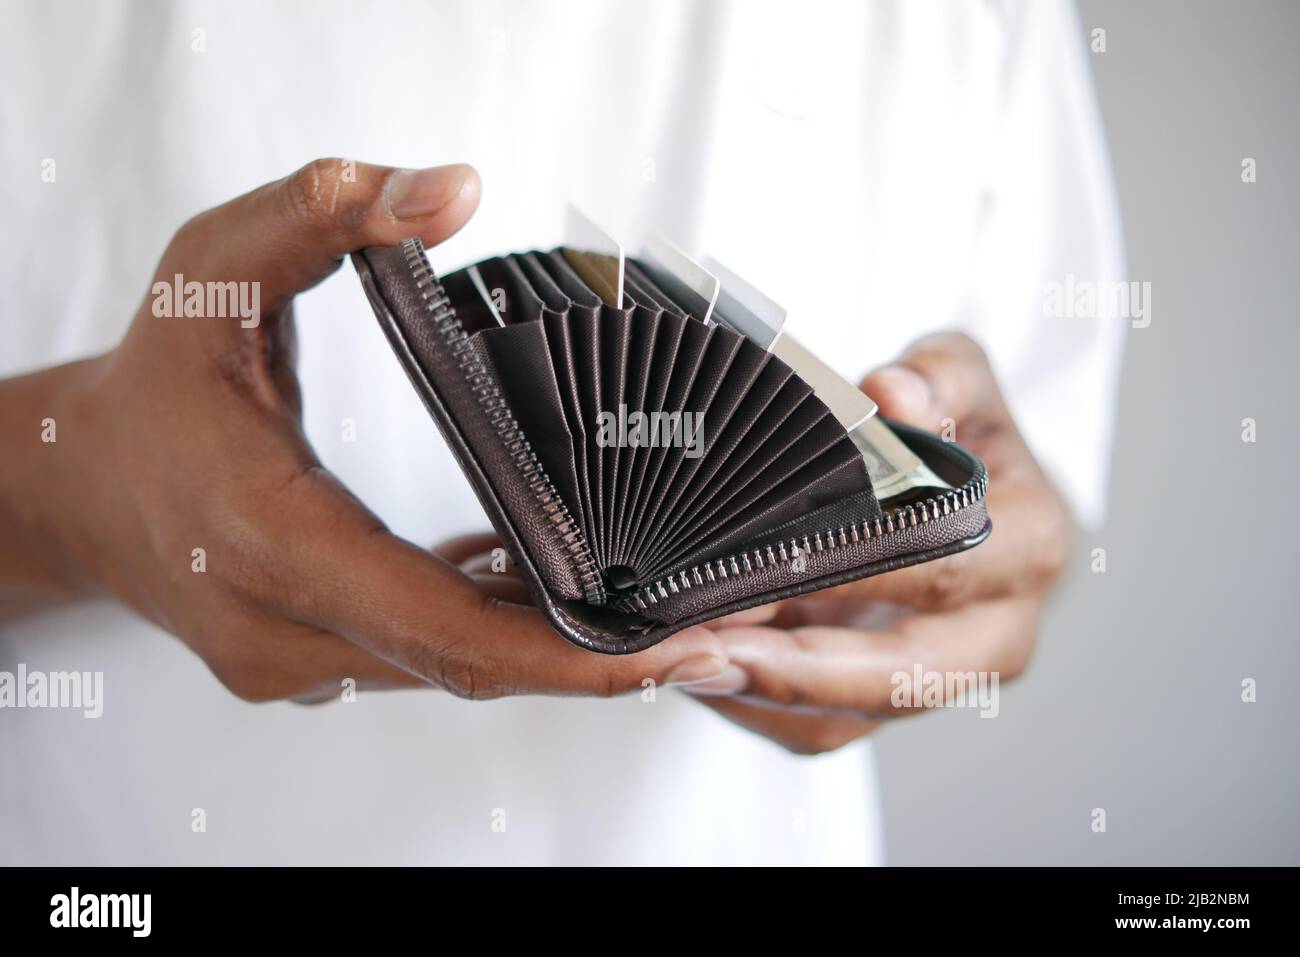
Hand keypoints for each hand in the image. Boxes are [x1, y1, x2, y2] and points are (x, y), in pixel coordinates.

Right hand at [0, 159, 729, 702]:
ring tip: (666, 612)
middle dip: (601, 661)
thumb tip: (453, 187)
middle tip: (717, 636)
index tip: (671, 653)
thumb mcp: (214, 268)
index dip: (568, 655)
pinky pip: (427, 655)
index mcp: (268, 540)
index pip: (442, 628)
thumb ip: (326, 212)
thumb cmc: (148, 385)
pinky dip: (499, 629)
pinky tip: (564, 593)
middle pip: (472, 666)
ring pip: (455, 668)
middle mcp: (283, 629)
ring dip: (558, 647)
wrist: (77, 485)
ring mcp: (295, 662)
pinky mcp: (310, 662)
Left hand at [686, 332, 1072, 752]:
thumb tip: (890, 393)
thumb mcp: (960, 377)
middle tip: (698, 647)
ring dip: (756, 695)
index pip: (938, 568)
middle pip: (897, 677)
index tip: (764, 566)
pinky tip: (694, 667)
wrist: (985, 499)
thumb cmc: (965, 436)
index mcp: (1028, 546)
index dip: (851, 571)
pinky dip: (752, 707)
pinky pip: (818, 730)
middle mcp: (998, 632)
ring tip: (676, 658)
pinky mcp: (888, 706)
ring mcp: (941, 681)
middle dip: (792, 669)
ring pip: (848, 716)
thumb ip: (935, 376)